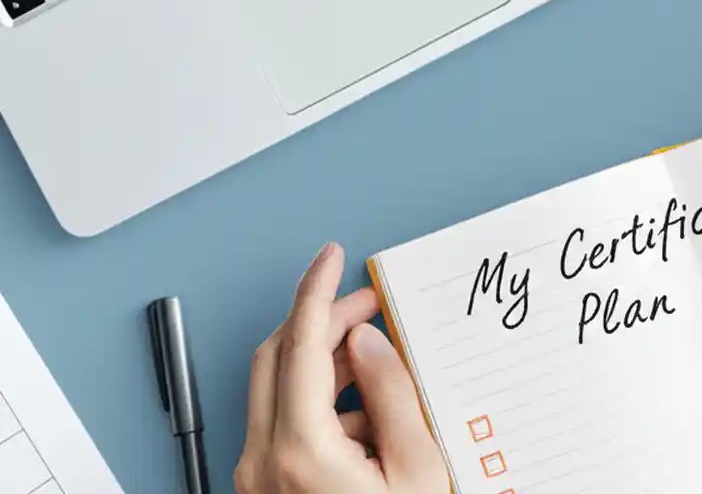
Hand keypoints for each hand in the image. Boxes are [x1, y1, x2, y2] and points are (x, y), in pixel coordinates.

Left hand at [235, 243, 449, 493]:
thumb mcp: (418, 469)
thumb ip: (393, 396)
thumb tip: (367, 341)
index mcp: (302, 450)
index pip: (301, 345)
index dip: (317, 290)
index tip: (331, 258)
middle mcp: (264, 460)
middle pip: (276, 357)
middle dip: (320, 319)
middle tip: (366, 304)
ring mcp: (257, 475)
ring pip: (277, 388)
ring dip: (323, 362)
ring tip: (377, 362)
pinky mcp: (263, 485)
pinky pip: (282, 422)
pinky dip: (319, 402)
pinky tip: (367, 416)